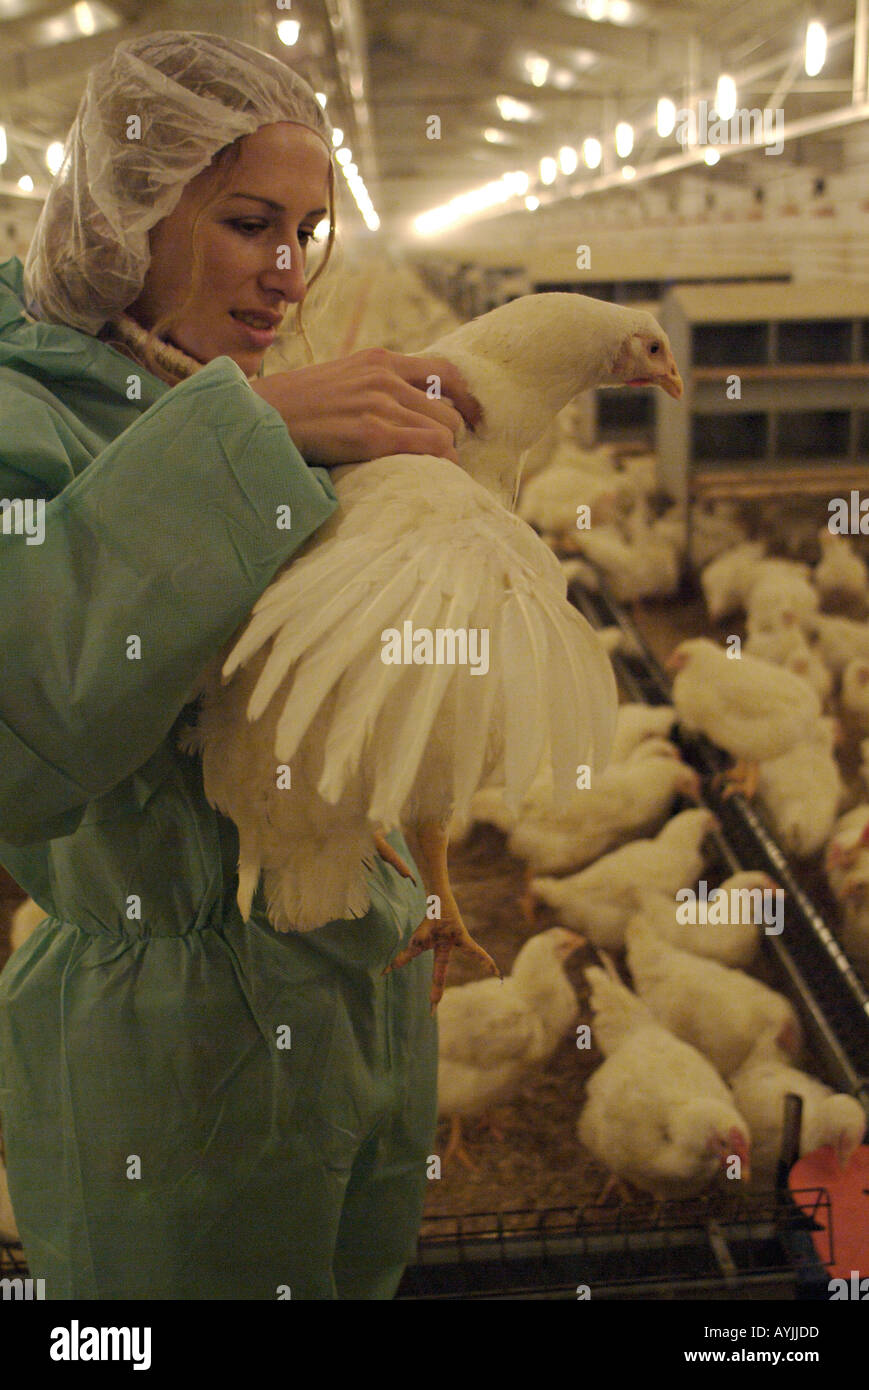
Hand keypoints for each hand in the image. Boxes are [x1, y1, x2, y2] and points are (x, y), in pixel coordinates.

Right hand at [249, 347, 481, 466]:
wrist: (253, 417)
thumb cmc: (293, 410)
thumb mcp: (339, 383)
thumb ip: (373, 388)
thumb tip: (405, 412)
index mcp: (378, 359)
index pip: (446, 372)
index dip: (467, 400)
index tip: (475, 421)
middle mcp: (384, 375)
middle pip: (450, 409)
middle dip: (452, 437)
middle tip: (442, 460)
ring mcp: (378, 403)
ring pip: (446, 430)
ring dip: (445, 456)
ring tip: (430, 472)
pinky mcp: (370, 432)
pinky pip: (430, 449)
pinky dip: (440, 466)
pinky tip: (431, 479)